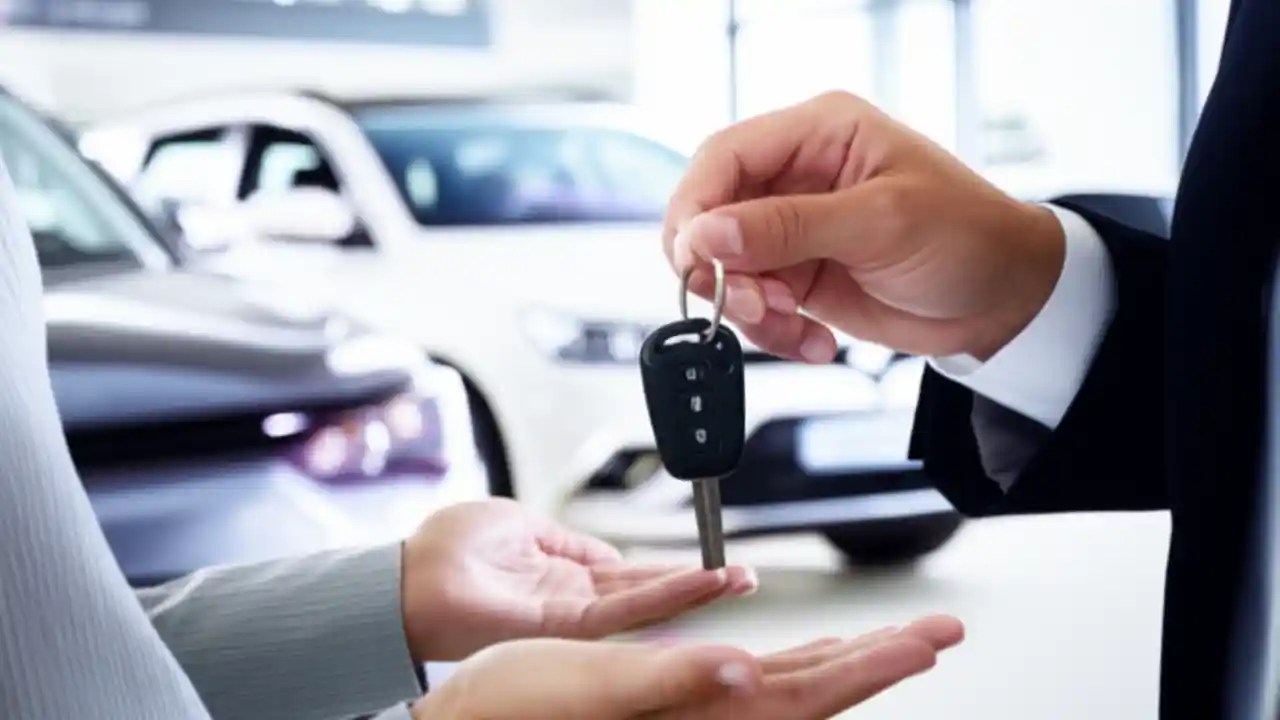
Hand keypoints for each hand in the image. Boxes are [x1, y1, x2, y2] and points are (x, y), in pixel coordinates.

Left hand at [401, 499, 756, 660]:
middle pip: (649, 593)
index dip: (670, 569)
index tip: (708, 560)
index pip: (630, 576)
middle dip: (699, 585)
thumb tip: (610, 553)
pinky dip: (668, 595)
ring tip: (740, 580)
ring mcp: (572, 617)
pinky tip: (701, 583)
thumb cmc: (448, 551)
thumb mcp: (521, 525)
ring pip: (648, 606)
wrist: (409, 578)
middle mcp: (574, 601)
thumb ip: (570, 541)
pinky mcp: (566, 626)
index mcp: (564, 577)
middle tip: (746, 577)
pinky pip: (627, 611)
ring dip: (696, 591)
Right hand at [413, 615, 963, 718]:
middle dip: (884, 657)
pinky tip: (808, 654)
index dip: (878, 665)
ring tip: (900, 638)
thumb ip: (669, 680)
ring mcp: (697, 715)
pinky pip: (756, 684)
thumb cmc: (514, 713)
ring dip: (851, 659)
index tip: (931, 640)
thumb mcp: (588, 687)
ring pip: (797, 687)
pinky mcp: (675, 701)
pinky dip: (796, 664)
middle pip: (822, 693)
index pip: (815, 696)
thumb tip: (743, 671)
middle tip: (940, 630)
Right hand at [664, 91, 1064, 362]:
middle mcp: (797, 177)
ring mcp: (794, 231)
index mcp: (818, 133)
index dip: (697, 206)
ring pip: (725, 270)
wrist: (1006, 302)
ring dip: (750, 311)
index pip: (724, 156)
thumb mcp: (879, 223)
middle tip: (752, 304)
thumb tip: (706, 234)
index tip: (694, 255)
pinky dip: (773, 333)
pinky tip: (813, 340)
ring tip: (793, 326)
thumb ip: (787, 228)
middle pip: (712, 216)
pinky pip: (754, 308)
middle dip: (721, 269)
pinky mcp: (798, 277)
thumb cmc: (970, 237)